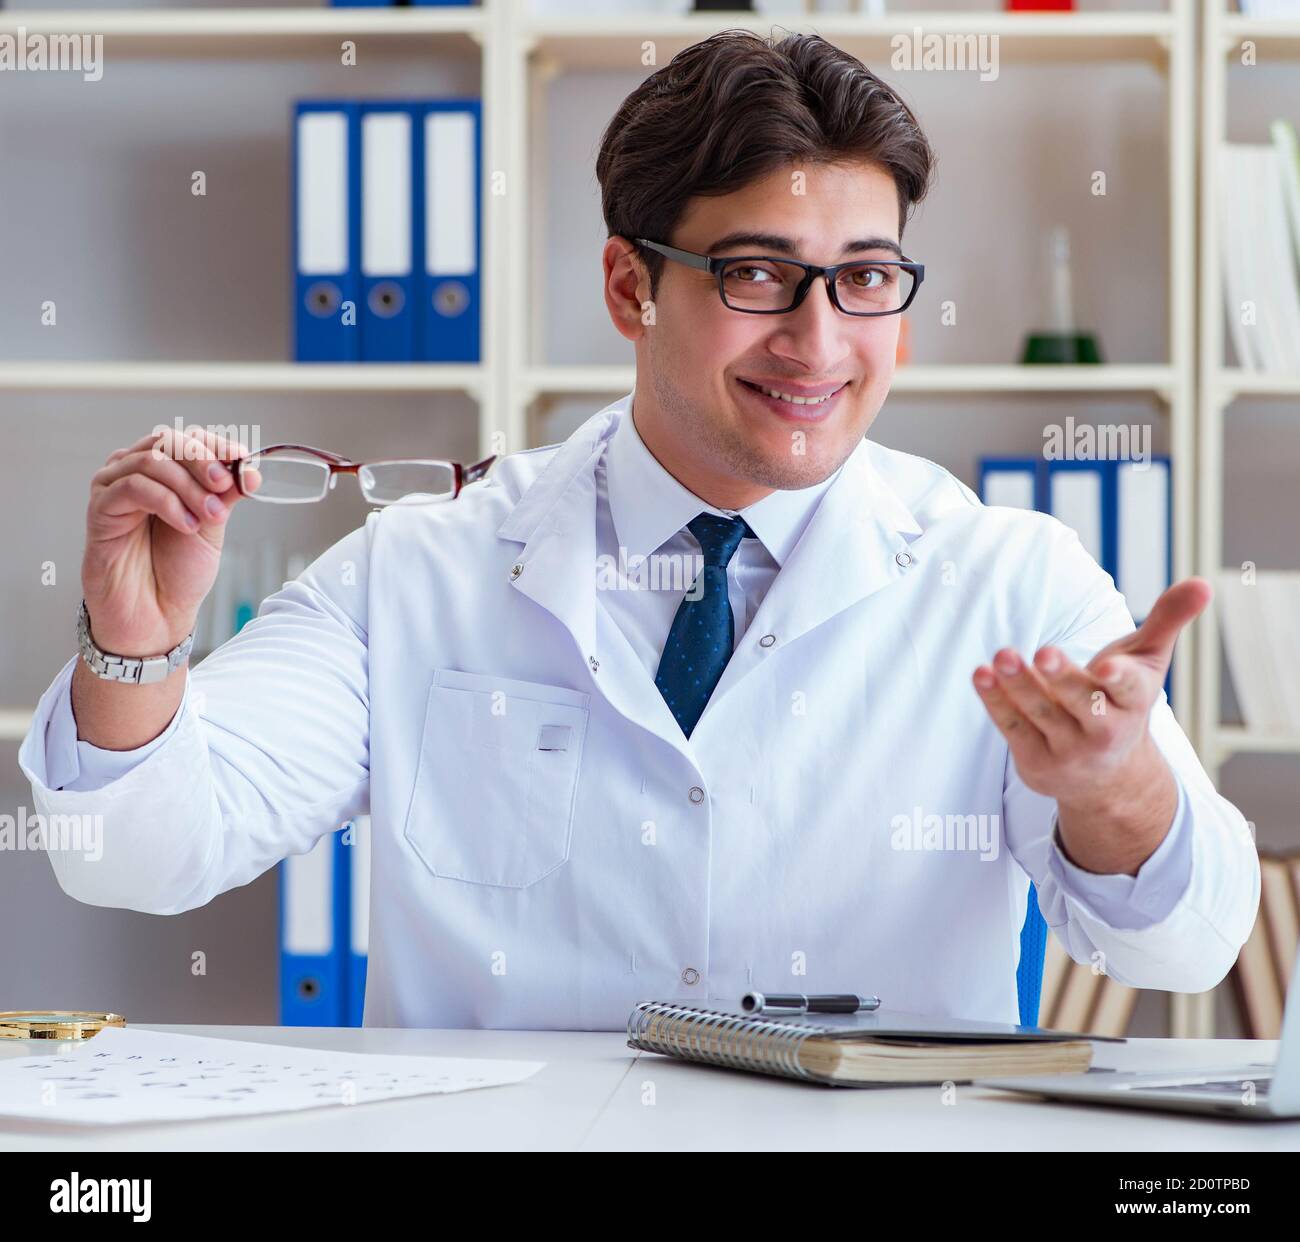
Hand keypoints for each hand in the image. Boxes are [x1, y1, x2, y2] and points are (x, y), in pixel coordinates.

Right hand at [82, 425, 260, 656]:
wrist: (156, 614)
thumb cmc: (179, 571)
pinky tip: (187, 525)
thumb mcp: (212, 526)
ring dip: (188, 486)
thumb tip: (250, 469)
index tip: (242, 458)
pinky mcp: (99, 508)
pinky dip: (166, 502)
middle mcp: (136, 472)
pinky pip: (132, 487)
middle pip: (168, 441)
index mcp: (166, 473)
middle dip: (203, 461)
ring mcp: (114, 487)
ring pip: (151, 460)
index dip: (216, 444)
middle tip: (225, 486)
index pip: (188, 439)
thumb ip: (226, 495)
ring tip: (211, 516)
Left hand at [971, 578, 1211, 873]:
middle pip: (1081, 702)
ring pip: (1040, 714)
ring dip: (1018, 685)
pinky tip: (981, 674)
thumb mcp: (1147, 661)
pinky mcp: (1036, 762)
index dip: (1118, 677)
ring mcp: (1068, 750)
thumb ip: (1167, 620)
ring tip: (1001, 656)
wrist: (1108, 778)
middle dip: (1062, 679)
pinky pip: (1012, 728)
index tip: (1106, 666)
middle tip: (1043, 652)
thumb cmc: (1123, 701)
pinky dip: (995, 701)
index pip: (1129, 689)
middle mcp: (1104, 730)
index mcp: (1134, 702)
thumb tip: (1204, 582)